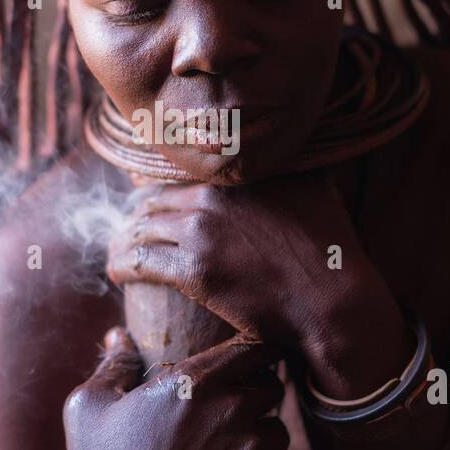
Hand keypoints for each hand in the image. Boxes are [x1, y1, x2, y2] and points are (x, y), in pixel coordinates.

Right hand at [63, 328, 288, 449]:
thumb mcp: (88, 406)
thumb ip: (114, 363)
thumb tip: (120, 334)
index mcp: (195, 381)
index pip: (255, 347)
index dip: (258, 352)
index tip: (253, 360)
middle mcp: (232, 411)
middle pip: (273, 388)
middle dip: (256, 397)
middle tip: (227, 417)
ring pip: (276, 434)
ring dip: (257, 442)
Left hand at [106, 175, 411, 397]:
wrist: (332, 299)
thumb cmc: (330, 248)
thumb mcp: (314, 186)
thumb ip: (286, 164)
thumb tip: (277, 149)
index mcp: (237, 171)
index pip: (178, 172)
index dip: (157, 188)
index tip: (147, 200)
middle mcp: (214, 194)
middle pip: (153, 199)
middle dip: (137, 215)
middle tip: (130, 230)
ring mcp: (201, 231)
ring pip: (141, 229)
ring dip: (125, 240)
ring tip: (118, 251)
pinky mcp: (193, 271)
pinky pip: (139, 263)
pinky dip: (122, 266)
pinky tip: (117, 273)